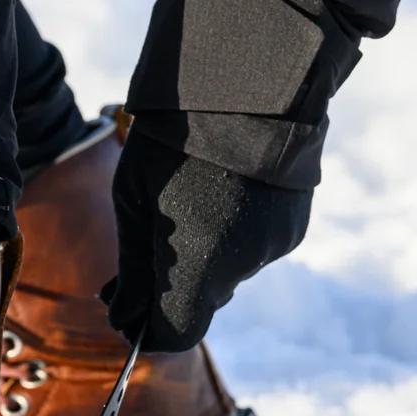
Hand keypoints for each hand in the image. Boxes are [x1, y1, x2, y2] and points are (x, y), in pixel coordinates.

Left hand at [102, 130, 311, 351]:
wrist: (247, 81)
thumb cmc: (173, 139)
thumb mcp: (135, 202)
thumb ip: (134, 270)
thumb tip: (126, 322)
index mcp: (199, 263)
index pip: (174, 335)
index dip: (145, 330)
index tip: (122, 305)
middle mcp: (243, 265)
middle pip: (198, 301)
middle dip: (169, 284)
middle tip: (141, 242)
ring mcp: (274, 245)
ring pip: (226, 272)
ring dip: (202, 253)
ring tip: (186, 198)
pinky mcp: (294, 226)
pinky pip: (252, 247)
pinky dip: (230, 232)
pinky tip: (219, 190)